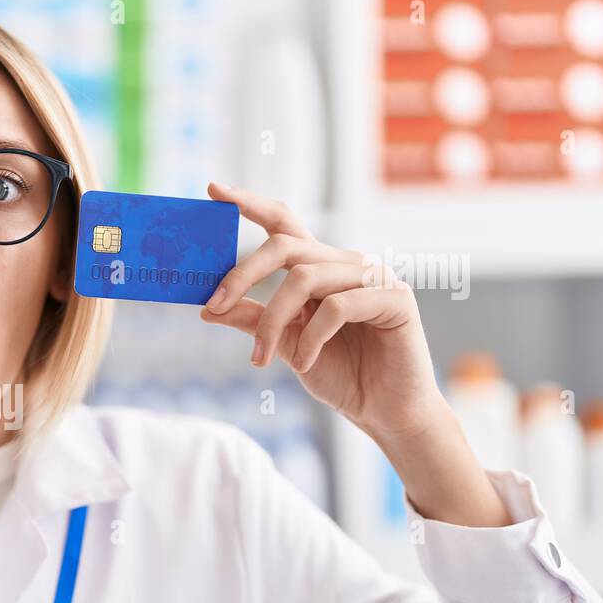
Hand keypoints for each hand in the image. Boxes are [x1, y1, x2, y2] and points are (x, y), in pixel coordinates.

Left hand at [200, 183, 510, 526]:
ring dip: (273, 321)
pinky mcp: (395, 299)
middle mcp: (347, 264)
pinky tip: (304, 361)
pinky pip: (338, 306)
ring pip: (305, 278)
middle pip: (285, 246)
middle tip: (212, 305)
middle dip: (242, 274)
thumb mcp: (286, 345)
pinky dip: (312, 337)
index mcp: (320, 268)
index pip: (284, 224)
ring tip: (261, 358)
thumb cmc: (341, 374)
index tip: (213, 191)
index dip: (250, 204)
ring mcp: (374, 277)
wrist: (385, 412)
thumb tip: (206, 308)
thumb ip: (253, 320)